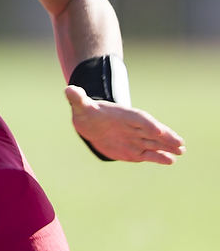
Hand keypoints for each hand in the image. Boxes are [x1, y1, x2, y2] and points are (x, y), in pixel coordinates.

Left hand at [65, 85, 184, 163]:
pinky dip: (159, 157)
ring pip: (154, 143)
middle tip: (180, 143)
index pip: (138, 119)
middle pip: (152, 132)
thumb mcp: (81, 105)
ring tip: (181, 151)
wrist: (90, 124)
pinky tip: (170, 161)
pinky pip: (148, 154)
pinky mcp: (134, 150)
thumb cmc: (88, 112)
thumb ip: (78, 98)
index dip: (147, 124)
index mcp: (124, 114)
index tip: (158, 130)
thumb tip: (69, 89)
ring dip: (167, 147)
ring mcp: (135, 139)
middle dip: (165, 137)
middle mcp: (133, 127)